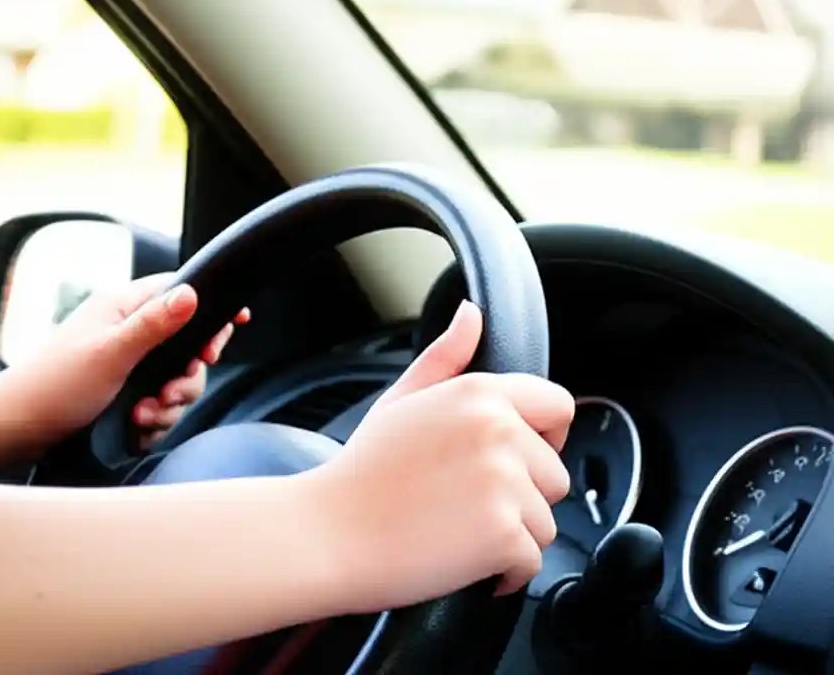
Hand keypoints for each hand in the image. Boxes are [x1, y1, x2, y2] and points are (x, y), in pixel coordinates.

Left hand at [5, 273, 248, 446]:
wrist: (17, 427)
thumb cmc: (56, 385)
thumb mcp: (111, 353)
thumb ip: (153, 324)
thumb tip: (193, 292)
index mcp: (124, 306)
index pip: (182, 292)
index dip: (209, 313)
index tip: (222, 339)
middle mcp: (128, 330)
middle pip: (187, 348)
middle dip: (184, 379)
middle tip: (167, 395)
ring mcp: (126, 362)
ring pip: (174, 382)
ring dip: (167, 406)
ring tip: (141, 418)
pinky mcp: (122, 391)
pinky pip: (157, 405)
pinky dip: (152, 420)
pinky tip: (135, 428)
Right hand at [304, 300, 573, 613]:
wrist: (328, 534)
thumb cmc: (360, 473)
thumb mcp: (400, 401)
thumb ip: (446, 357)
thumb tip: (473, 314)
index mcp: (479, 393)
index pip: (558, 407)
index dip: (540, 437)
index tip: (507, 458)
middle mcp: (499, 431)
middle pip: (555, 474)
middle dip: (520, 496)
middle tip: (461, 502)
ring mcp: (505, 483)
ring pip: (546, 521)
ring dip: (509, 535)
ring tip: (454, 530)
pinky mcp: (505, 534)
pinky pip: (531, 562)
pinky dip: (503, 572)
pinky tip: (460, 559)